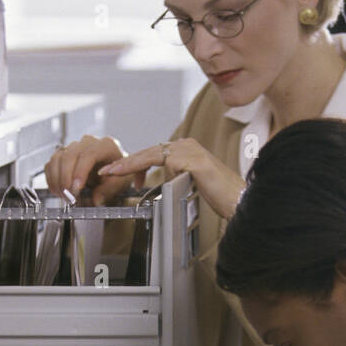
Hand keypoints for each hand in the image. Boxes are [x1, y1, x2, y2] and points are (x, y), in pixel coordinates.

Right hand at [44, 134, 142, 206]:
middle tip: (68, 197)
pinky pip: (52, 163)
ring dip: (57, 179)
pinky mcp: (64, 153)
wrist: (112, 172)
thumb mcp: (120, 184)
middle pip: (70, 155)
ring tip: (63, 196)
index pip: (89, 154)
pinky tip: (58, 191)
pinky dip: (51, 178)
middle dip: (66, 178)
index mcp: (106, 145)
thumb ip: (109, 191)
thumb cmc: (118, 174)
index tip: (76, 188)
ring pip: (58, 158)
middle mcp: (89, 142)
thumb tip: (96, 200)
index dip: (80, 172)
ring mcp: (74, 146)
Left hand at [99, 138, 244, 218]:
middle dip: (125, 162)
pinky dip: (149, 171)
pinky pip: (166, 163)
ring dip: (130, 165)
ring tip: (112, 172)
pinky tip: (140, 180)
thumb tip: (160, 181)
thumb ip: (175, 177)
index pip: (154, 153)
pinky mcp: (194, 160)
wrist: (239, 200)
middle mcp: (187, 145)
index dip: (134, 163)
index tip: (116, 171)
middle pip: (149, 151)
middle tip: (106, 171)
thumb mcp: (190, 183)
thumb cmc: (219, 195)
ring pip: (152, 154)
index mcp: (186, 149)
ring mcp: (190, 151)